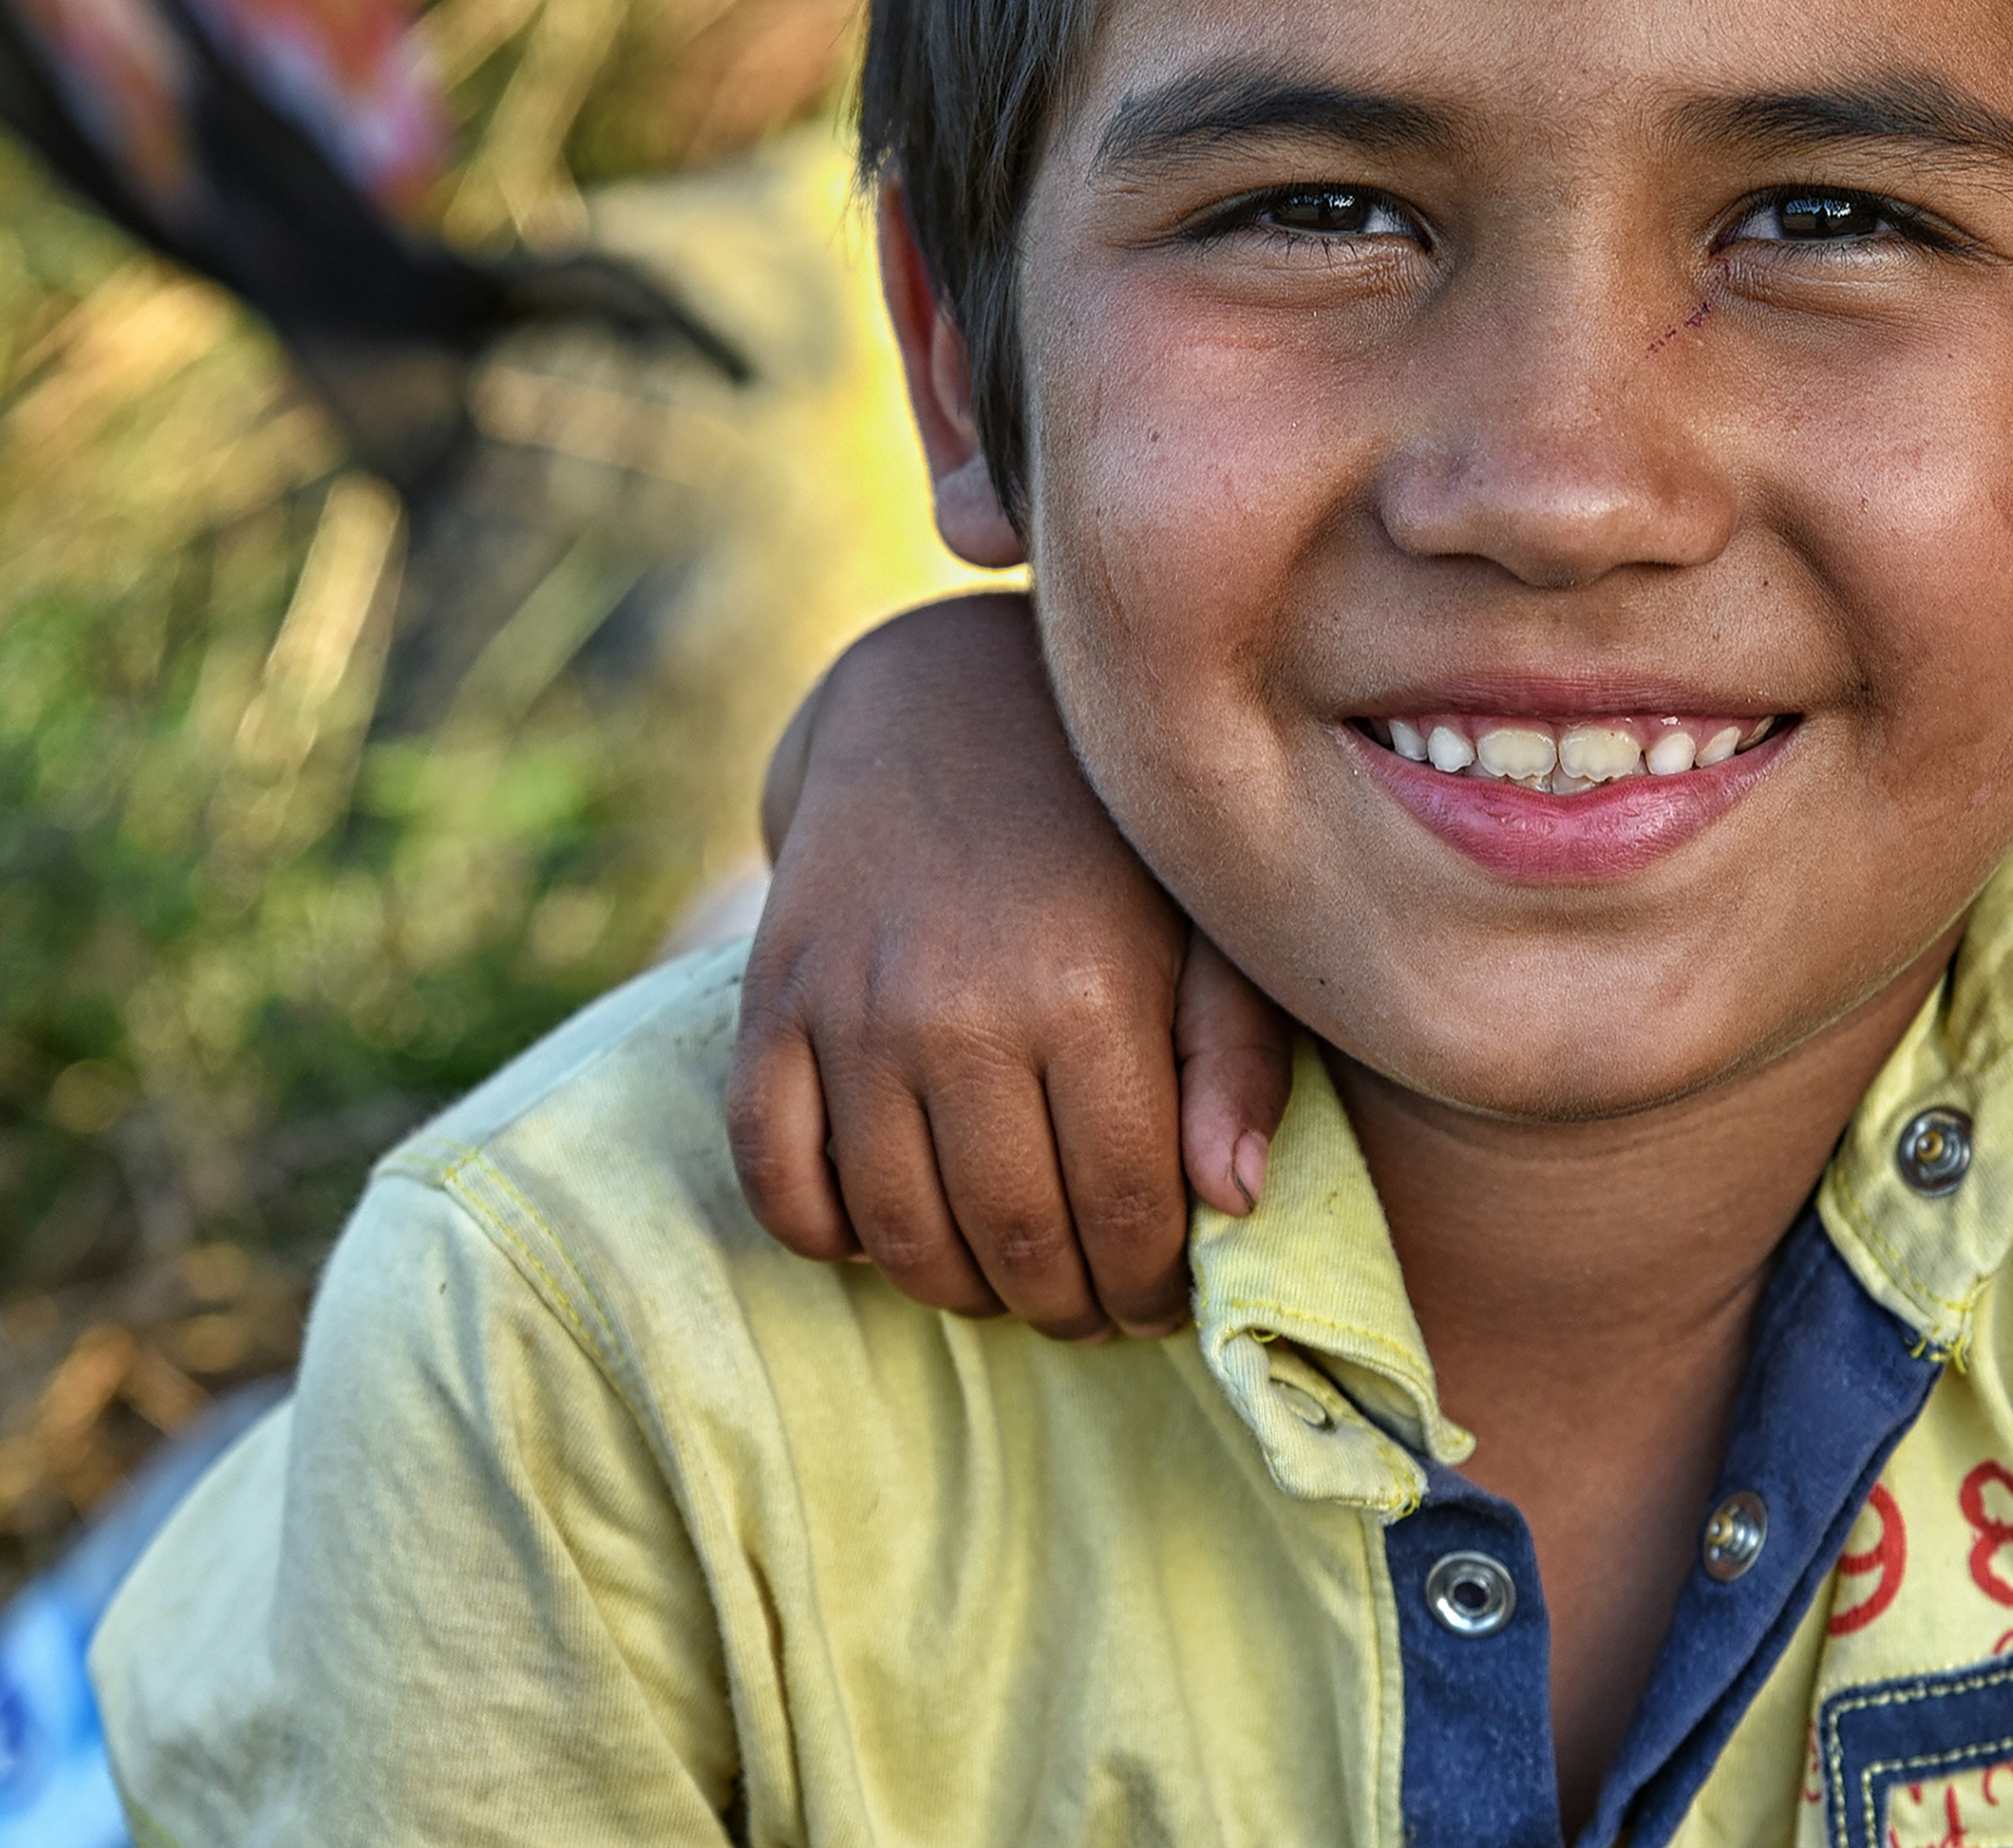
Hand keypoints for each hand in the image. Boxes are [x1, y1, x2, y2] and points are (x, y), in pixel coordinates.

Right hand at [726, 593, 1295, 1335]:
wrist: (951, 708)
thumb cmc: (1109, 836)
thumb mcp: (1208, 924)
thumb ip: (1238, 1060)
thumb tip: (1237, 1201)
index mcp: (1094, 993)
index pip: (1127, 1213)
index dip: (1152, 1287)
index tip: (1164, 1299)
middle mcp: (963, 1011)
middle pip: (1016, 1241)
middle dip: (1067, 1304)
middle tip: (1092, 1305)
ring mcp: (855, 1012)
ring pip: (899, 1234)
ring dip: (959, 1288)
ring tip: (1008, 1277)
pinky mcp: (774, 1004)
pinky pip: (774, 1175)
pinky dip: (825, 1233)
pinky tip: (891, 1226)